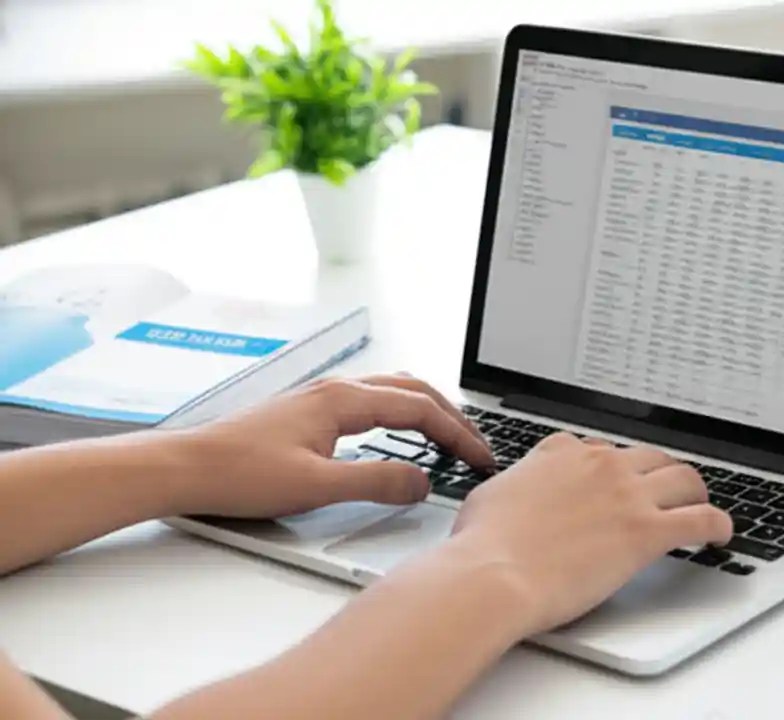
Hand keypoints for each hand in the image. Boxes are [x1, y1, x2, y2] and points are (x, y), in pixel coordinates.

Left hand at [171, 374, 492, 517]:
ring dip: (428, 411)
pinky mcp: (311, 413)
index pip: (420, 409)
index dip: (458, 435)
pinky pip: (373, 403)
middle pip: (413, 391)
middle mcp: (337, 390)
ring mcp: (323, 399)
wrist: (185, 468)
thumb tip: (422, 481)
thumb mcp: (316, 486)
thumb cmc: (239, 474)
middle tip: (477, 448)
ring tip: (450, 439)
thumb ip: (376, 482)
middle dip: (452, 417)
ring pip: (393, 392)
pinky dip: (402, 415)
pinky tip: (400, 438)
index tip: (481, 458)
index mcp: (344, 400)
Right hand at [449, 433, 732, 635]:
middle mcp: (600, 465)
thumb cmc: (483, 545)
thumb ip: (516, 485)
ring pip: (684, 477)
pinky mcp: (647, 531)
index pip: (599, 448)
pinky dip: (718, 525)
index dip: (611, 466)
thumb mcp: (490, 495)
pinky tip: (721, 535)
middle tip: (664, 492)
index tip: (614, 481)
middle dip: (659, 473)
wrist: (494, 574)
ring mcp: (627, 495)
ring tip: (699, 506)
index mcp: (562, 453)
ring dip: (695, 491)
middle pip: (649, 456)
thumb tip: (514, 492)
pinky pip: (700, 519)